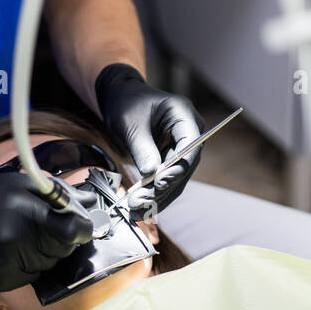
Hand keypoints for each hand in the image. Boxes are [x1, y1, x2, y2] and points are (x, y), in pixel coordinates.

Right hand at [0, 168, 94, 291]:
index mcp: (22, 208)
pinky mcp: (0, 282)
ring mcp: (7, 263)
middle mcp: (16, 238)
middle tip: (44, 225)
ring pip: (50, 263)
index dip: (84, 227)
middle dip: (62, 237)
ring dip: (45, 251)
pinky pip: (32, 276)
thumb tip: (88, 203)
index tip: (84, 223)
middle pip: (64, 247)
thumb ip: (53, 193)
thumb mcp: (12, 183)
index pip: (73, 227)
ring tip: (20, 235)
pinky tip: (8, 251)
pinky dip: (28, 265)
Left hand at [95, 63, 203, 215]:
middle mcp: (189, 132)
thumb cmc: (126, 104)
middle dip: (162, 188)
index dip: (178, 166)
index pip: (191, 145)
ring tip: (137, 211)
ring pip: (176, 178)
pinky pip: (166, 180)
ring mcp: (181, 147)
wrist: (120, 98)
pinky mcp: (170, 158)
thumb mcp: (131, 125)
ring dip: (157, 196)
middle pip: (184, 166)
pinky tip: (141, 208)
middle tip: (141, 203)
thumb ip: (143, 150)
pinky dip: (154, 194)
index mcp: (184, 115)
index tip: (161, 182)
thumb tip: (152, 177)